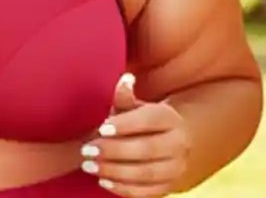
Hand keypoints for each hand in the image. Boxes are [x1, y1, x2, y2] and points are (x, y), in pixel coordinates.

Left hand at [79, 73, 189, 196]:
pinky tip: (103, 181)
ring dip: (114, 171)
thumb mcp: (135, 107)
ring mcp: (176, 168)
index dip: (126, 124)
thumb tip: (125, 79)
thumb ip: (125, 97)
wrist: (170, 144)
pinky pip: (145, 192)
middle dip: (114, 150)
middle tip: (86, 150)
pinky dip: (123, 188)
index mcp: (170, 118)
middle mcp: (179, 144)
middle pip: (147, 149)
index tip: (101, 127)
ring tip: (89, 165)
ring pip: (145, 173)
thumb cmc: (142, 122)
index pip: (150, 120)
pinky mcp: (168, 187)